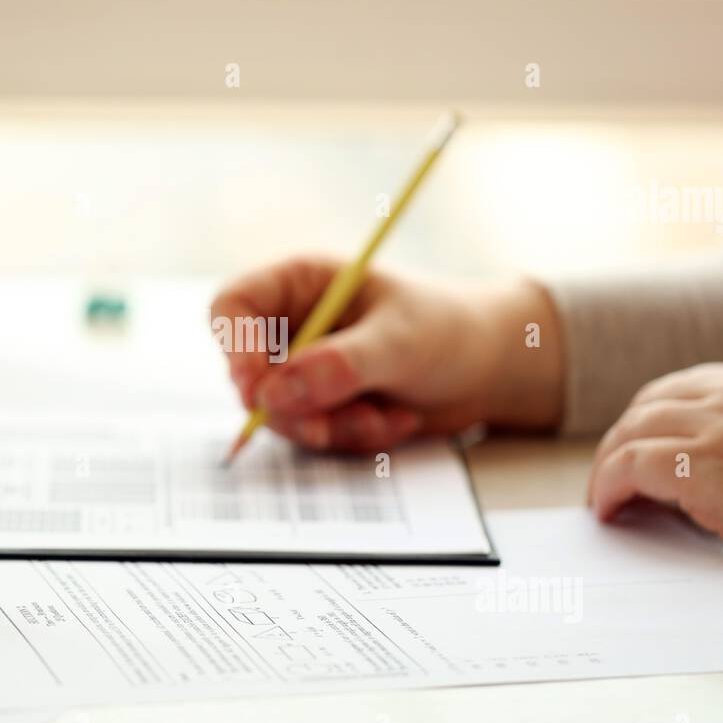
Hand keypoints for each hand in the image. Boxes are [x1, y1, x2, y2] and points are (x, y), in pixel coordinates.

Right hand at [210, 257, 563, 451]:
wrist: (489, 369)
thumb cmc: (449, 331)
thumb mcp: (399, 343)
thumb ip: (339, 366)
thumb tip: (274, 394)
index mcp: (301, 283)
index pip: (233, 307)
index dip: (235, 348)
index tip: (257, 390)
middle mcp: (294, 324)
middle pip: (249, 374)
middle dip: (294, 409)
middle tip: (329, 428)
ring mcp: (305, 369)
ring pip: (280, 414)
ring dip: (331, 428)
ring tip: (385, 418)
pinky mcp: (322, 406)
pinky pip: (311, 436)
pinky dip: (350, 439)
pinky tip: (393, 421)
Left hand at [589, 361, 722, 633]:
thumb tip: (683, 463)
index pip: (679, 389)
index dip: (646, 423)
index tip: (632, 452)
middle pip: (647, 406)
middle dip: (621, 444)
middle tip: (609, 481)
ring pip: (631, 433)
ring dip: (608, 468)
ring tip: (605, 500)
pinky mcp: (707, 465)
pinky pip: (628, 465)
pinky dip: (608, 487)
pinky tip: (609, 510)